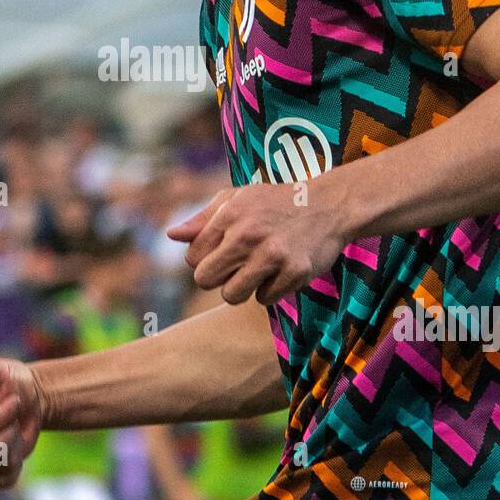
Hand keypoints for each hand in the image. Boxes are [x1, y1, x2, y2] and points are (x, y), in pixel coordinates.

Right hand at [0, 356, 44, 488]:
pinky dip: (16, 466)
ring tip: (13, 431)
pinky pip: (3, 480)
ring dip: (15, 447)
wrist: (26, 398)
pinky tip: (13, 449)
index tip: (13, 400)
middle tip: (14, 417)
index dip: (5, 414)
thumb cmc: (8, 381)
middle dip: (12, 430)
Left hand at [167, 182, 346, 305]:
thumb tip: (171, 235)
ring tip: (257, 271)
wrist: (329, 204)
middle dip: (217, 279)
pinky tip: (281, 271)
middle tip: (235, 268)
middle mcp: (248, 235)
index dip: (205, 260)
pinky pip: (265, 299)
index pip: (192, 258)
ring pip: (231, 296)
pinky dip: (271, 290)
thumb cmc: (275, 202)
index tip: (222, 254)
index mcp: (230, 215)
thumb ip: (202, 219)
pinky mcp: (295, 272)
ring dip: (241, 289)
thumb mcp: (237, 199)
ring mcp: (273, 255)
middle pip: (205, 280)